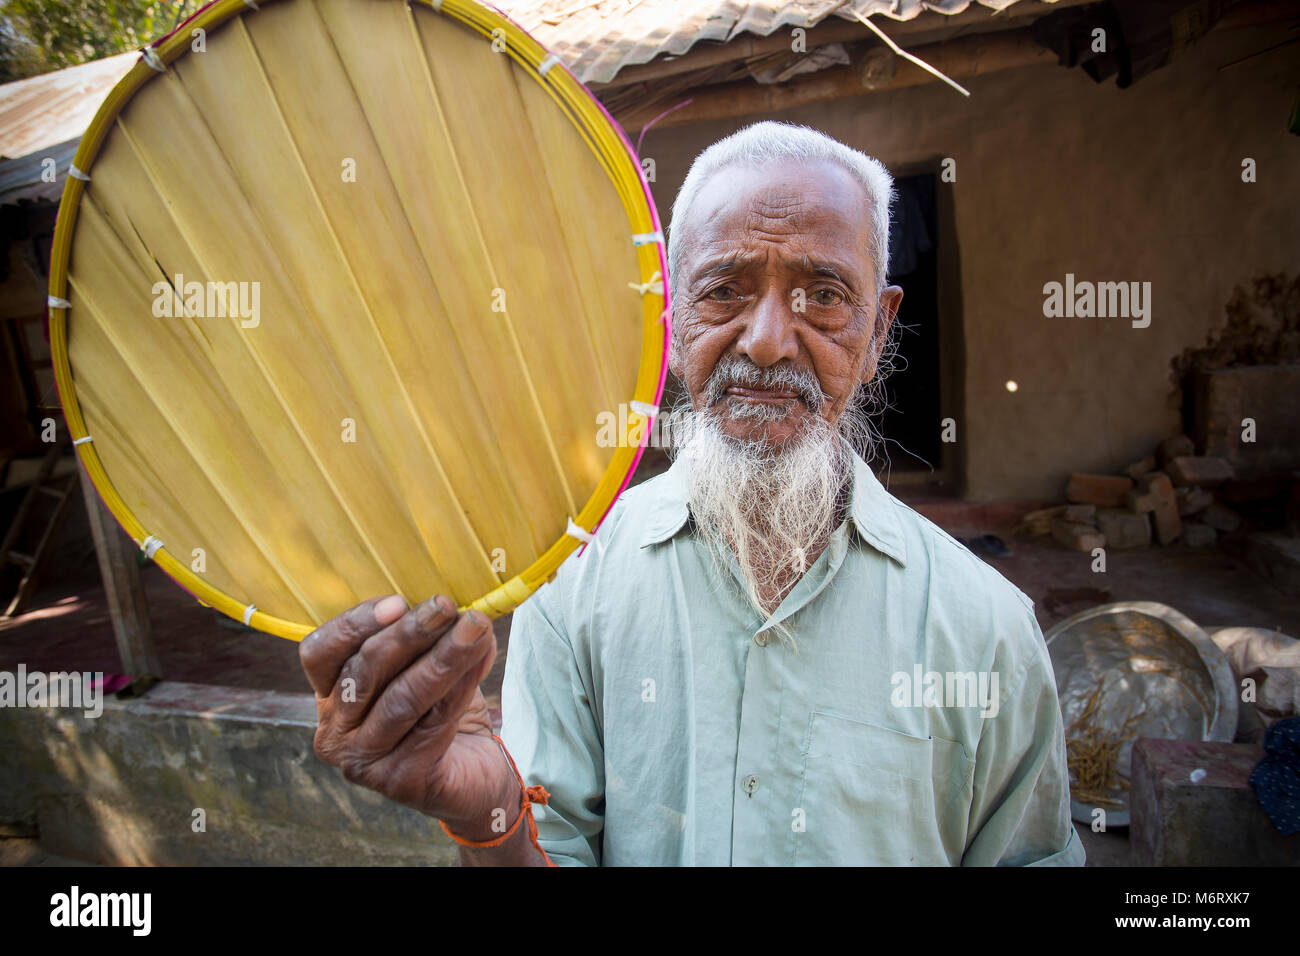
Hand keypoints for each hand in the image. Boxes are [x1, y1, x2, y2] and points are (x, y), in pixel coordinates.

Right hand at [299, 595, 518, 837]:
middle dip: (409, 634)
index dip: (354, 624)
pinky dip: (461, 685)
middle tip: (446, 606)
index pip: (320, 653)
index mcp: (329, 695)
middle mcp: (334, 733)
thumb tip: (461, 608)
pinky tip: (481, 659)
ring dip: (442, 657)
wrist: (472, 776)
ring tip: (475, 626)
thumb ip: (435, 636)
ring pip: (401, 698)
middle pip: (363, 672)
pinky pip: (433, 723)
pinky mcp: (398, 782)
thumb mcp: (429, 664)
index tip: (397, 601)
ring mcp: (363, 762)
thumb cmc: (440, 713)